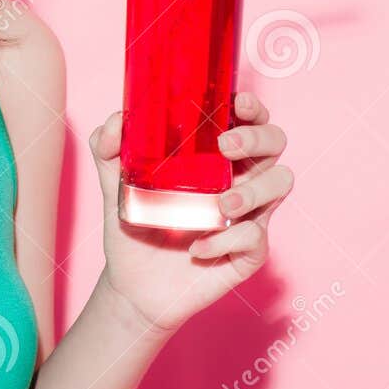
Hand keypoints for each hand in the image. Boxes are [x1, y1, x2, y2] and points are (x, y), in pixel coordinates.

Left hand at [87, 92, 292, 336]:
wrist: (134, 284)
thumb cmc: (135, 225)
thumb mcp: (114, 182)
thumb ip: (108, 148)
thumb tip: (117, 122)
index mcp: (213, 156)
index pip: (247, 120)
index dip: (252, 108)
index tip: (238, 104)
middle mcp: (238, 179)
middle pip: (275, 143)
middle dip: (257, 137)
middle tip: (224, 147)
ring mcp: (248, 214)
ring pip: (280, 184)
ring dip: (254, 189)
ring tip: (220, 204)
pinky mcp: (248, 252)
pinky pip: (255, 237)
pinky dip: (225, 240)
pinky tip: (197, 248)